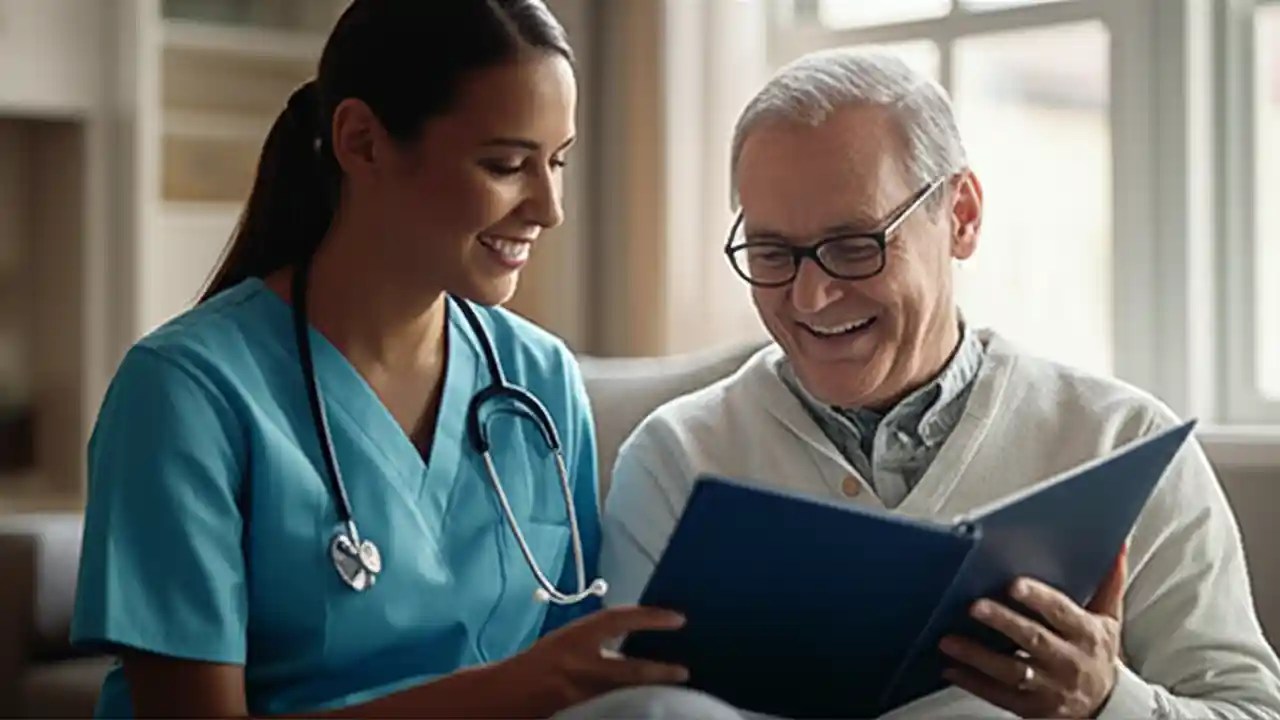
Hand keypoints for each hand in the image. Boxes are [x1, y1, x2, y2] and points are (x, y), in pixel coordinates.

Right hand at [494, 605, 689, 716]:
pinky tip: (643, 711)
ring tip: (672, 698)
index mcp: (575, 638)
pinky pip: (608, 713)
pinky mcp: (575, 715)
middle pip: (631, 669)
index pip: (618, 620)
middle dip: (661, 671)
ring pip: (624, 696)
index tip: (678, 619)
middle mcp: (579, 665)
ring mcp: (578, 695)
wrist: (502, 694)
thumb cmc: (539, 665)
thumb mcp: (566, 644)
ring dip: (648, 696)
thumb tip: (635, 648)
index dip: (650, 617)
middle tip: (684, 671)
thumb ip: (596, 645)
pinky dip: (626, 710)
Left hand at [939, 547, 1127, 717]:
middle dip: (1003, 622)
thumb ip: (1109, 582)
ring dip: (978, 656)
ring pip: (1011, 671)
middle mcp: (1068, 661)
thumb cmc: (1098, 653)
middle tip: (974, 606)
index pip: (1061, 612)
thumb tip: (1118, 544)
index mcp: (1086, 634)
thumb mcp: (1109, 619)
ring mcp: (1049, 687)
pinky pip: (998, 696)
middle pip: (1033, 639)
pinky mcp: (1031, 708)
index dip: (1038, 598)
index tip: (1014, 584)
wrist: (1107, 707)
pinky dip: (973, 682)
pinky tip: (951, 669)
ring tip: (949, 641)